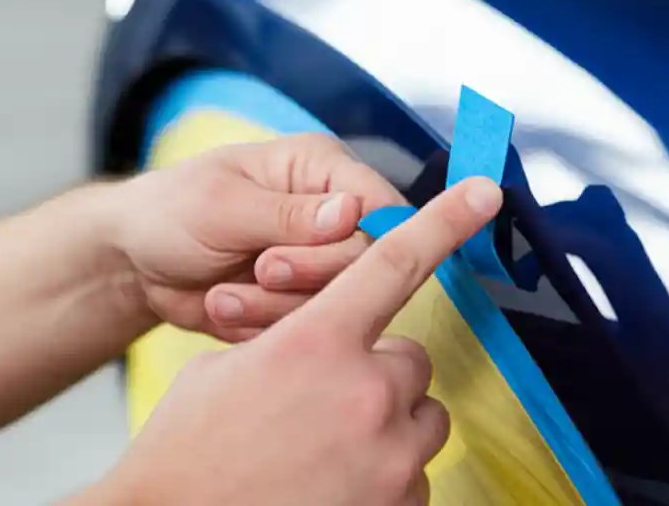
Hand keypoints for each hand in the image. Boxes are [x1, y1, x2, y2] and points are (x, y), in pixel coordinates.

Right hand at [80, 178, 502, 505]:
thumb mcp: (221, 370)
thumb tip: (326, 344)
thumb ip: (287, 340)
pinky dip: (383, 479)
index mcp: (316, 343)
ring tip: (328, 448)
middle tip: (327, 399)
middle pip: (412, 359)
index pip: (394, 265)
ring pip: (423, 420)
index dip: (445, 221)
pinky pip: (415, 478)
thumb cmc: (184, 453)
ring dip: (387, 425)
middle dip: (379, 373)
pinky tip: (331, 486)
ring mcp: (389, 458)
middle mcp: (365, 394)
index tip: (484, 192)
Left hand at [104, 133, 403, 340]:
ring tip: (225, 293)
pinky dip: (263, 326)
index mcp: (320, 168)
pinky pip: (307, 329)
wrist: (134, 263)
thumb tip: (351, 212)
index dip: (368, 241)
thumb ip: (288, 214)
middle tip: (262, 269)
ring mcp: (317, 262)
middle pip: (367, 260)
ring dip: (276, 306)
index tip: (320, 262)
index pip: (382, 205)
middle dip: (308, 273)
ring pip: (338, 302)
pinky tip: (226, 307)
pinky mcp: (301, 304)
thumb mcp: (222, 205)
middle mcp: (330, 214)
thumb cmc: (171, 211)